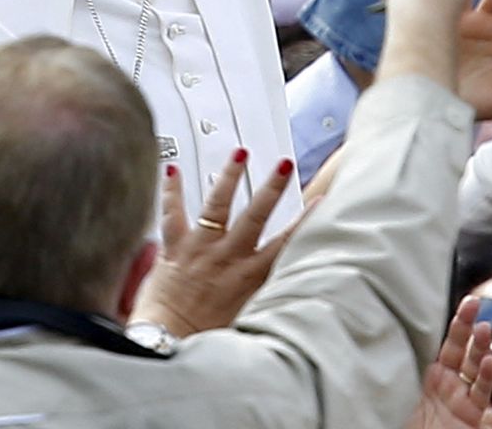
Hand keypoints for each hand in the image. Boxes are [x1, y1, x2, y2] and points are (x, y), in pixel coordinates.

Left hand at [131, 149, 297, 336]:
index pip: (286, 242)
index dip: (305, 219)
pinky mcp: (174, 247)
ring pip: (218, 204)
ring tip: (240, 152)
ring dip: (230, 176)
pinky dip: (171, 189)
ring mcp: (201, 248)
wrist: (170, 339)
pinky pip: (172, 212)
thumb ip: (265, 291)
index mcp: (251, 276)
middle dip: (273, 187)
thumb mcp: (250, 314)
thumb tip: (285, 278)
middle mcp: (228, 257)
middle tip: (284, 164)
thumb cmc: (207, 333)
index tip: (322, 199)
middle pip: (256, 214)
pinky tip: (172, 167)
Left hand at [405, 296, 491, 428]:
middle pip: (466, 351)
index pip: (453, 345)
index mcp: (440, 377)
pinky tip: (488, 360)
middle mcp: (456, 385)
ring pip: (476, 368)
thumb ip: (435, 377)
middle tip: (475, 305)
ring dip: (481, 347)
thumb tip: (427, 352)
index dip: (460, 324)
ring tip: (483, 327)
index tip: (469, 302)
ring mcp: (466, 400)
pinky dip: (485, 376)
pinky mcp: (474, 416)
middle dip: (470, 327)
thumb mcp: (422, 396)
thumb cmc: (423, 425)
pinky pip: (480, 393)